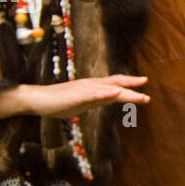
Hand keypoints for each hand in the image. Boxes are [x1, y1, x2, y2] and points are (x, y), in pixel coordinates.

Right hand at [0, 75, 150, 119]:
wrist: (38, 100)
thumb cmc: (58, 103)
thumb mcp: (82, 103)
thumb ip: (95, 100)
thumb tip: (106, 100)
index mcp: (93, 88)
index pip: (115, 84)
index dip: (129, 83)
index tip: (143, 84)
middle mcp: (91, 85)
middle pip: (116, 83)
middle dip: (132, 84)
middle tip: (146, 84)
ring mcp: (85, 89)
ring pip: (110, 89)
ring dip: (126, 91)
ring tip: (141, 95)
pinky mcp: (77, 95)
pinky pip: (95, 94)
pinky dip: (107, 93)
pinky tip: (117, 93)